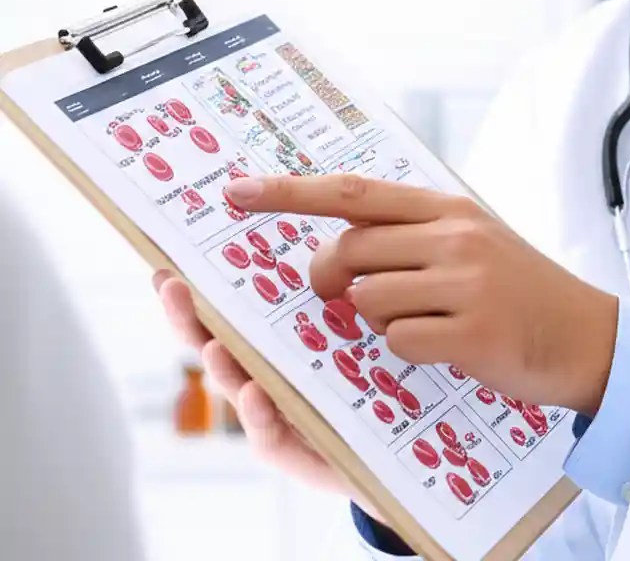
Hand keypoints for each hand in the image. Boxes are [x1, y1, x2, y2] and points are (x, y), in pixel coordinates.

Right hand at [152, 269, 386, 520]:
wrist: (390, 457)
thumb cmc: (366, 389)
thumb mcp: (354, 338)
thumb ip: (334, 303)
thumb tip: (330, 244)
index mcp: (270, 346)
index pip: (225, 317)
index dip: (196, 294)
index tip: (167, 266)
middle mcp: (260, 378)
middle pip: (214, 345)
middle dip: (189, 318)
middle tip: (172, 286)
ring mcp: (268, 415)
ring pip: (235, 387)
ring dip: (221, 366)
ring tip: (212, 345)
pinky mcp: (286, 450)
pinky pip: (267, 431)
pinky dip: (257, 412)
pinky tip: (254, 393)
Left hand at [224, 174, 618, 414]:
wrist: (590, 336)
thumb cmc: (524, 292)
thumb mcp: (475, 243)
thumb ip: (414, 235)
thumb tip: (343, 240)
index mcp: (450, 209)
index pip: (353, 193)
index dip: (288, 192)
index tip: (234, 192)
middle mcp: (455, 238)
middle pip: (348, 252)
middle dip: (326, 279)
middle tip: (336, 297)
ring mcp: (465, 285)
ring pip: (368, 300)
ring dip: (375, 320)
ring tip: (422, 324)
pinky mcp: (472, 333)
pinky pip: (398, 341)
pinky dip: (407, 350)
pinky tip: (445, 347)